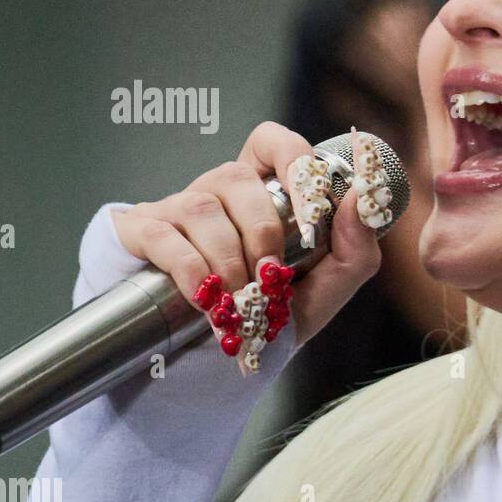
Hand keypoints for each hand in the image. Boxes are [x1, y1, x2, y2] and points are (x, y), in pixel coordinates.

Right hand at [110, 121, 381, 351]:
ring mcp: (175, 207)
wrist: (208, 360)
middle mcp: (218, 190)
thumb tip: (360, 202)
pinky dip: (191, 272)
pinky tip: (206, 301)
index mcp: (263, 192)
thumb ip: (354, 249)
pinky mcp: (141, 233)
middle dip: (263, 234)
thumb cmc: (269, 313)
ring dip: (228, 260)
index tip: (315, 210)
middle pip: (239, 178)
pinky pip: (165, 237)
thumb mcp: (324, 290)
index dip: (296, 163)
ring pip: (203, 207)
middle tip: (271, 278)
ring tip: (239, 301)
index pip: (275, 141)